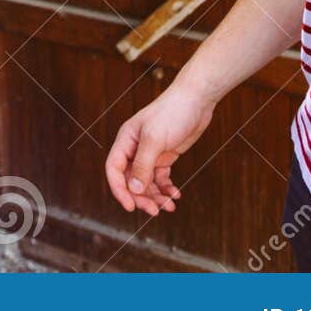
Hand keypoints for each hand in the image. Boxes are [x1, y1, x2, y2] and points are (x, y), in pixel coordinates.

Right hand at [105, 80, 215, 216]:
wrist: (196, 100)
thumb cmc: (172, 112)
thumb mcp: (155, 139)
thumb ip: (142, 165)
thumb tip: (133, 189)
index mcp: (125, 141)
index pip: (114, 170)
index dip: (119, 190)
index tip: (130, 207)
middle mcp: (135, 149)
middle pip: (131, 180)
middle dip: (142, 197)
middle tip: (155, 211)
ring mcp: (150, 153)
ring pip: (147, 182)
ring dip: (156, 196)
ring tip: (169, 206)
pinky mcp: (165, 155)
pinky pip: (161, 178)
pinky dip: (167, 188)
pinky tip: (176, 195)